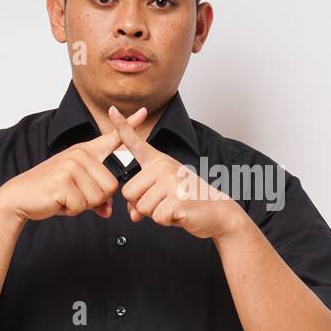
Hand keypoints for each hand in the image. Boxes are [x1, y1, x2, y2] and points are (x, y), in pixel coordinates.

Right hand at [1, 107, 145, 221]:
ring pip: (98, 197)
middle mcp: (80, 155)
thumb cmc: (50, 193)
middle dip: (95, 200)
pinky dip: (70, 210)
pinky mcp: (63, 180)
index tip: (144, 111)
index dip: (128, 126)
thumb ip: (97, 199)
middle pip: (111, 186)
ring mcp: (71, 165)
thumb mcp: (77, 193)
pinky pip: (82, 206)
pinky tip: (57, 201)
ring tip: (64, 196)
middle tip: (72, 194)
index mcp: (85, 153)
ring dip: (82, 206)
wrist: (19, 197)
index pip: (112, 138)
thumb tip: (108, 211)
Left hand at [107, 104, 246, 239]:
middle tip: (164, 203)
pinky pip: (156, 217)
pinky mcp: (178, 198)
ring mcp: (172, 181)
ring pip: (141, 207)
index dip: (122, 127)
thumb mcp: (163, 196)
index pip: (136, 143)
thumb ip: (143, 200)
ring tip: (173, 207)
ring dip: (155, 214)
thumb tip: (133, 214)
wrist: (218, 211)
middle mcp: (164, 167)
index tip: (112, 109)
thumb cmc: (190, 201)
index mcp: (159, 162)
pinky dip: (166, 221)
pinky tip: (179, 214)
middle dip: (142, 205)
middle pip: (129, 192)